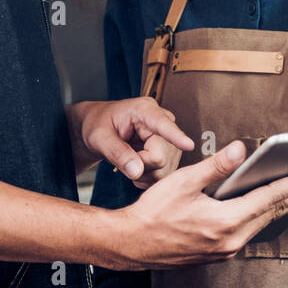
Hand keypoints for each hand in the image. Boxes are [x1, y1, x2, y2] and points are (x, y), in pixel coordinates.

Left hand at [75, 98, 192, 185]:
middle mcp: (163, 121)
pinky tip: (137, 166)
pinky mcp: (171, 152)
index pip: (162, 125)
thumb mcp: (99, 137)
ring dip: (143, 173)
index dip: (175, 136)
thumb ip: (116, 153)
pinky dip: (147, 177)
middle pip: (161, 157)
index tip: (188, 145)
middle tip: (123, 158)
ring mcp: (170, 138)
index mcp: (144, 110)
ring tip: (129, 160)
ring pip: (164, 169)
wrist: (100, 128)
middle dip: (140, 165)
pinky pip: (164, 175)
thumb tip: (136, 171)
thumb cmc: (98, 125)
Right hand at [109, 140, 287, 269]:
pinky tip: (271, 209)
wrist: (132, 244)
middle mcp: (231, 241)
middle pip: (273, 213)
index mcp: (225, 222)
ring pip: (264, 224)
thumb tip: (242, 149)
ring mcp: (226, 250)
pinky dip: (266, 217)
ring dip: (285, 207)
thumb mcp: (184, 181)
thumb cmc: (153, 212)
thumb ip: (216, 165)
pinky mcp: (219, 253)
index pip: (269, 198)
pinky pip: (251, 232)